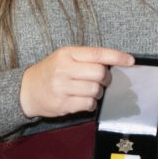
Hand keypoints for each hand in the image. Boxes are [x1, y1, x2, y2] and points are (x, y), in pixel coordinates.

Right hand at [18, 46, 135, 119]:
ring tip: (88, 90)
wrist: (26, 91)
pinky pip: (89, 104)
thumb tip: (113, 62)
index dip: (117, 57)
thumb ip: (85, 58)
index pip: (97, 53)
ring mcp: (62, 87)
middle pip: (99, 74)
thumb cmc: (51, 72)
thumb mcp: (64, 58)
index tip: (131, 61)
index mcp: (67, 54)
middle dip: (105, 79)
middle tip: (101, 81)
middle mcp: (64, 69)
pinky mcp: (63, 104)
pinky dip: (91, 103)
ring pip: (95, 90)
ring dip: (98, 92)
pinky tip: (83, 100)